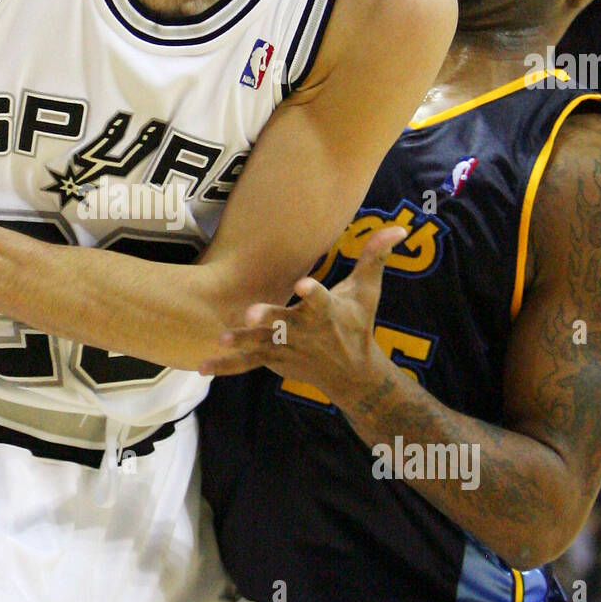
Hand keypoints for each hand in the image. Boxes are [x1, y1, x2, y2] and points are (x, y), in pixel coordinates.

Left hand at [197, 225, 406, 397]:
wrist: (353, 374)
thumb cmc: (358, 324)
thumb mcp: (368, 290)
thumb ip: (376, 256)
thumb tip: (400, 227)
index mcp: (327, 311)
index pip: (321, 298)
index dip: (313, 291)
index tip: (304, 283)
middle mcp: (306, 331)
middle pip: (285, 323)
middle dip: (270, 318)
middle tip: (251, 312)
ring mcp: (288, 348)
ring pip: (262, 344)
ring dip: (242, 342)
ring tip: (221, 339)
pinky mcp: (274, 361)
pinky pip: (247, 365)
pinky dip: (225, 367)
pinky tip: (199, 367)